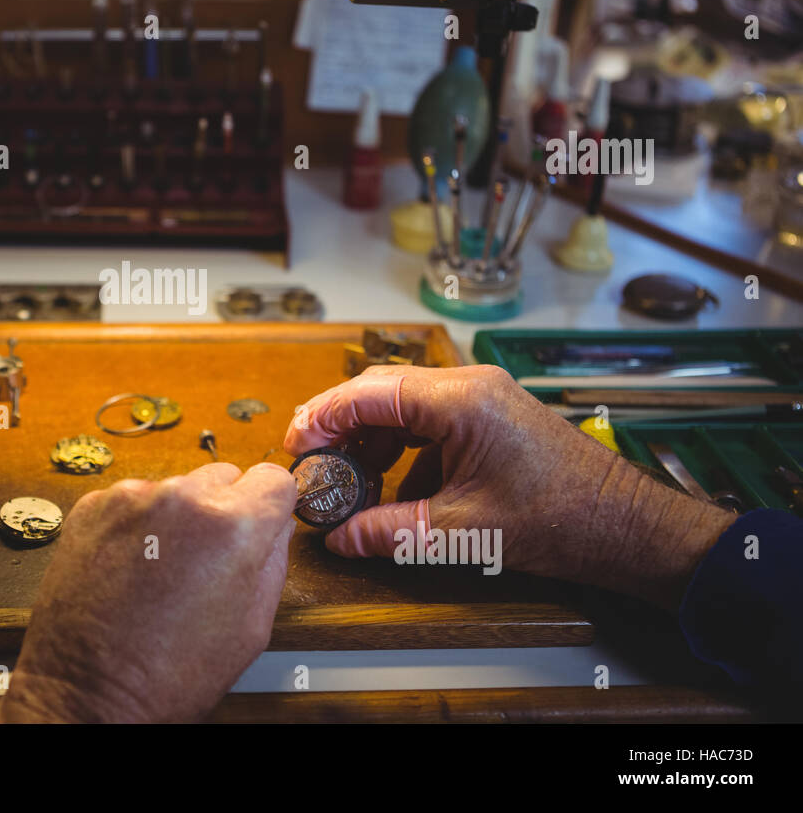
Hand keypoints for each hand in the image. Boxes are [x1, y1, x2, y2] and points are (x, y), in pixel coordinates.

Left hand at [0, 461, 296, 722]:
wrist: (87, 692)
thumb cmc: (168, 675)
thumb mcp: (251, 629)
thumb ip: (273, 564)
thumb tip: (275, 528)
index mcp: (231, 526)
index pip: (274, 477)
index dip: (272, 504)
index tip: (262, 521)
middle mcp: (181, 499)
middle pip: (225, 476)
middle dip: (225, 510)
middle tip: (209, 560)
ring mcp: (131, 498)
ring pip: (177, 487)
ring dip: (179, 517)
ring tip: (164, 570)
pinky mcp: (93, 506)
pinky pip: (135, 500)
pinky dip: (139, 524)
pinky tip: (133, 566)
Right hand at [285, 365, 734, 609]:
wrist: (628, 526)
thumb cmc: (562, 520)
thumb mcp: (464, 531)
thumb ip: (392, 531)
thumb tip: (340, 539)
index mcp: (461, 400)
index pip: (371, 393)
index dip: (325, 416)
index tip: (297, 444)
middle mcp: (470, 386)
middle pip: (382, 389)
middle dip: (339, 421)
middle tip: (309, 456)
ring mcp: (482, 397)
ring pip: (403, 401)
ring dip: (368, 434)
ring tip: (343, 472)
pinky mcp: (490, 416)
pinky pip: (428, 417)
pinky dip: (399, 442)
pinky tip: (386, 476)